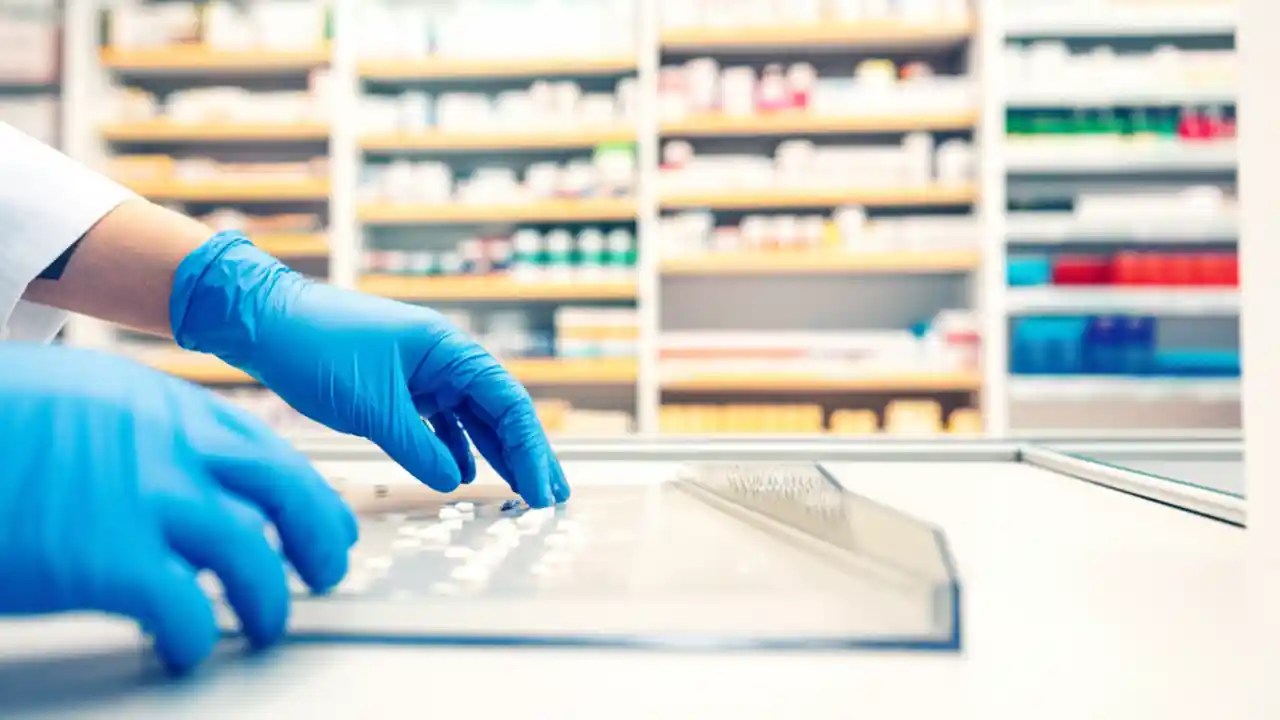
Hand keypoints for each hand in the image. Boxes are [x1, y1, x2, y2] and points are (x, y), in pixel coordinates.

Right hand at [0, 344, 356, 671]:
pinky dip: (197, 637)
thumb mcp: (77, 397)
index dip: (305, 488)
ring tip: (267, 624)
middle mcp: (168, 445)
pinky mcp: (107, 560)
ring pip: (249, 554)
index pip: (263, 446)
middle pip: (283, 489)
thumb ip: (135, 428)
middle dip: (317, 534)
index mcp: (161, 405)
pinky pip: (186, 609)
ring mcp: (143, 500)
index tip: (323, 517)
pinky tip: (188, 650)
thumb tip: (171, 461)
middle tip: (326, 570)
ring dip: (269, 597)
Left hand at [170, 232, 569, 508]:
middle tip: (552, 496)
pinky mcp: (399, 387)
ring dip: (498, 455)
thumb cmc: (316, 348)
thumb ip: (417, 448)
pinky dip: (455, 448)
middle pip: (499, 411)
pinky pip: (440, 422)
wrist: (262, 321)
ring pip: (472, 419)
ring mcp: (423, 373)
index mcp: (448, 350)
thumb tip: (455, 482)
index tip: (540, 488)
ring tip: (524, 491)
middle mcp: (444, 359)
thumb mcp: (371, 408)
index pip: (506, 402)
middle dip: (527, 454)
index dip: (530, 448)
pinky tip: (465, 475)